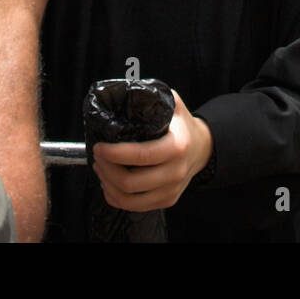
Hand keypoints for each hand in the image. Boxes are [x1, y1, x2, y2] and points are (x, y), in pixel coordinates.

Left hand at [90, 91, 213, 211]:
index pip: (141, 156)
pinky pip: (134, 206)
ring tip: (100, 168)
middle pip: (130, 182)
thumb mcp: (172, 103)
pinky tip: (109, 183)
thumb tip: (122, 92)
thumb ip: (150, 96)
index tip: (99, 146)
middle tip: (97, 155)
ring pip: (129, 199)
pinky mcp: (166, 200)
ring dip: (107, 184)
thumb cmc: (182, 124)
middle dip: (106, 169)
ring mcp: (171, 190)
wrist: (202, 147)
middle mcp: (175, 172)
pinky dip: (116, 197)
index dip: (114, 153)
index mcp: (177, 146)